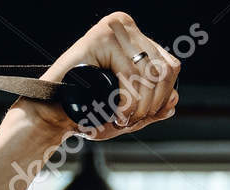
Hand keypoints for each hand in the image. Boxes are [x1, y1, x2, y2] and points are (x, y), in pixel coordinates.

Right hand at [25, 12, 181, 139]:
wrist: (54, 113)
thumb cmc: (88, 112)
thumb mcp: (130, 111)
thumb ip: (155, 107)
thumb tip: (175, 100)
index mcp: (136, 40)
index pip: (170, 66)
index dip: (163, 97)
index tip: (143, 116)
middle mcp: (126, 28)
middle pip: (164, 70)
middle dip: (152, 105)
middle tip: (130, 120)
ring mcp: (113, 30)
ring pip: (150, 75)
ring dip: (140, 107)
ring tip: (122, 119)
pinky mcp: (100, 37)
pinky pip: (131, 75)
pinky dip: (129, 102)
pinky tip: (117, 114)